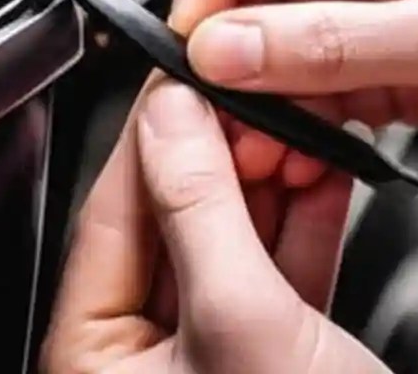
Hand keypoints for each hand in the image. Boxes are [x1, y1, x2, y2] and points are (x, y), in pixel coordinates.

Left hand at [41, 79, 384, 373]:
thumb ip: (199, 208)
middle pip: (168, 221)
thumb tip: (170, 117)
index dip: (150, 135)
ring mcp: (208, 360)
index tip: (181, 73)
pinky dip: (302, 223)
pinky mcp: (271, 362)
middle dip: (222, 153)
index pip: (107, 215)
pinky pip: (276, 275)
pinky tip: (325, 173)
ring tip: (296, 123)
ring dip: (268, 179)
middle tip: (252, 94)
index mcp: (92, 357)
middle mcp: (140, 359)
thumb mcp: (239, 320)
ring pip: (228, 242)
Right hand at [171, 0, 417, 195]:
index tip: (197, 24)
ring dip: (267, 85)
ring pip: (297, 37)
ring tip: (249, 131)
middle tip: (212, 88)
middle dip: (239, 34)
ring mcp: (409, 8)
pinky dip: (305, 118)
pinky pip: (332, 85)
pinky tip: (293, 145)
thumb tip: (227, 46)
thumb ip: (334, 45)